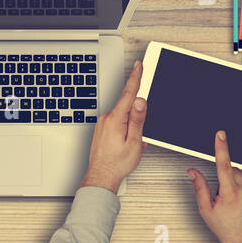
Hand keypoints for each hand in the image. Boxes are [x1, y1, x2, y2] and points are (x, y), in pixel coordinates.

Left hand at [80, 61, 145, 193]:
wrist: (101, 177)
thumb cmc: (117, 163)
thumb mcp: (134, 141)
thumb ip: (137, 119)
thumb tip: (140, 101)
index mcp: (116, 119)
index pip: (129, 93)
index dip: (136, 77)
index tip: (139, 65)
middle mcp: (106, 118)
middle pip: (126, 105)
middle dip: (137, 114)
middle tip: (139, 131)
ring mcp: (102, 124)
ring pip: (122, 116)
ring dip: (131, 125)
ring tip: (132, 143)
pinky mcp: (101, 129)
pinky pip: (117, 123)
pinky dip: (125, 129)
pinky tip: (126, 143)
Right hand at [188, 131, 241, 242]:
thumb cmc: (224, 227)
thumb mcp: (206, 209)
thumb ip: (199, 187)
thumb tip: (193, 172)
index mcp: (229, 194)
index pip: (224, 165)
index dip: (221, 147)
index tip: (221, 135)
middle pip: (232, 171)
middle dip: (225, 178)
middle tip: (223, 194)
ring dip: (235, 183)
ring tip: (233, 200)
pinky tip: (241, 202)